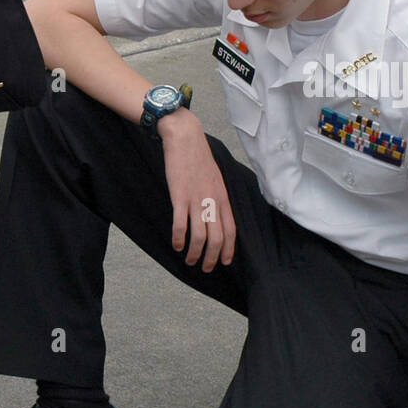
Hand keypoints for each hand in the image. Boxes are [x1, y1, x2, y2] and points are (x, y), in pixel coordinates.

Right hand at [158, 109, 235, 271]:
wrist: (185, 139)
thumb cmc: (198, 158)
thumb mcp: (215, 178)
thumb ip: (216, 197)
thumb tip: (215, 215)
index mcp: (223, 197)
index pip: (231, 230)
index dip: (228, 249)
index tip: (224, 262)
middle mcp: (212, 201)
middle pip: (217, 237)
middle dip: (212, 257)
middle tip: (206, 268)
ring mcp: (196, 199)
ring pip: (200, 235)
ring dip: (195, 253)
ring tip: (190, 261)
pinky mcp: (179, 196)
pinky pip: (180, 224)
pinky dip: (179, 238)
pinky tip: (176, 246)